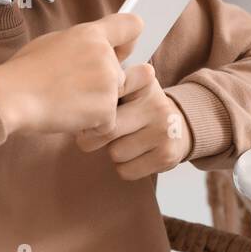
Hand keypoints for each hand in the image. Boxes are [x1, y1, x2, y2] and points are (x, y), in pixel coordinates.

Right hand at [0, 13, 142, 135]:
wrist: (12, 96)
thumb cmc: (24, 71)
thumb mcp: (53, 41)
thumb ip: (82, 43)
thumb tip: (95, 48)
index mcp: (91, 34)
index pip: (131, 26)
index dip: (128, 41)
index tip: (122, 50)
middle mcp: (105, 56)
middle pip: (123, 71)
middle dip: (105, 83)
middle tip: (75, 89)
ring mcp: (109, 83)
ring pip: (115, 98)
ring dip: (97, 106)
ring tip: (67, 103)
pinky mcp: (106, 110)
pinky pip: (108, 123)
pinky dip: (93, 126)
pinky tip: (70, 117)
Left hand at [74, 63, 193, 179]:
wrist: (178, 128)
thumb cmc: (139, 107)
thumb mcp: (129, 86)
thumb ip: (106, 84)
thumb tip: (72, 99)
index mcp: (145, 81)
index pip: (114, 87)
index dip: (98, 101)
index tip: (92, 106)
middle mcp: (158, 104)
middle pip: (108, 129)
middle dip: (92, 137)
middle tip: (90, 135)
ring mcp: (165, 131)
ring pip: (115, 152)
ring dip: (112, 151)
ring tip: (121, 141)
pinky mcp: (166, 156)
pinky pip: (126, 170)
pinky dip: (124, 167)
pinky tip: (133, 155)